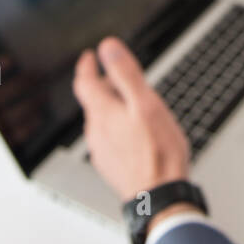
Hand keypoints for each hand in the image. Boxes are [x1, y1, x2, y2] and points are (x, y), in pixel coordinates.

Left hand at [72, 37, 190, 202]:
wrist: (158, 196)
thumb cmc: (158, 151)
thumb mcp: (145, 103)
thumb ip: (125, 74)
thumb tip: (107, 47)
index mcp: (103, 112)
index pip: (84, 82)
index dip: (86, 66)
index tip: (89, 57)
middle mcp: (96, 131)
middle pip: (93, 101)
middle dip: (104, 87)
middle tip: (119, 78)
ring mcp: (102, 150)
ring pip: (102, 121)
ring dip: (112, 109)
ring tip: (133, 106)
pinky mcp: (111, 166)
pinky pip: (109, 139)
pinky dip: (118, 128)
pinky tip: (135, 134)